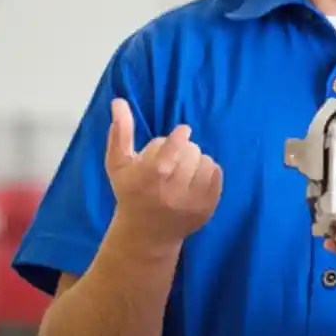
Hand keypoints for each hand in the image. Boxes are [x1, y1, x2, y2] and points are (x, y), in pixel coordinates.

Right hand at [105, 98, 222, 247]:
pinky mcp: (207, 209)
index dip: (179, 137)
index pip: (172, 150)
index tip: (182, 131)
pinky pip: (216, 174)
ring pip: (206, 161)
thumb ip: (120, 132)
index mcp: (150, 179)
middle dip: (184, 149)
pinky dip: (208, 170)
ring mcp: (192, 203)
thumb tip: (119, 101)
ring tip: (183, 168)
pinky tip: (194, 177)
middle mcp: (173, 193)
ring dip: (196, 159)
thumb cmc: (130, 193)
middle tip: (174, 157)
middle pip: (191, 152)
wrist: (147, 234)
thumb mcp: (118, 165)